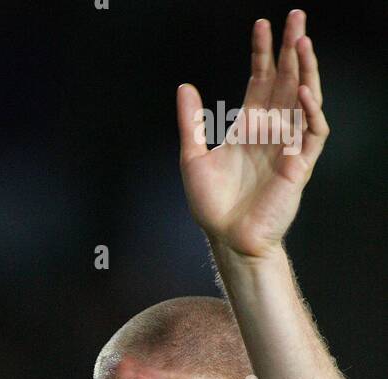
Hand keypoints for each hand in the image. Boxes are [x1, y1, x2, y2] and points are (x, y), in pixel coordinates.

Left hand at [176, 10, 327, 259]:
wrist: (228, 238)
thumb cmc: (213, 205)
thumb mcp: (192, 157)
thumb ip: (190, 122)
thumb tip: (184, 86)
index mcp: (250, 125)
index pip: (261, 78)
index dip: (263, 52)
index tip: (262, 25)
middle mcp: (272, 130)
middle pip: (287, 79)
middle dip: (293, 48)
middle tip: (297, 17)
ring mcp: (288, 144)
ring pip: (305, 98)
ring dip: (306, 69)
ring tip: (303, 42)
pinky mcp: (300, 163)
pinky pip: (313, 131)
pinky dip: (309, 110)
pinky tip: (301, 91)